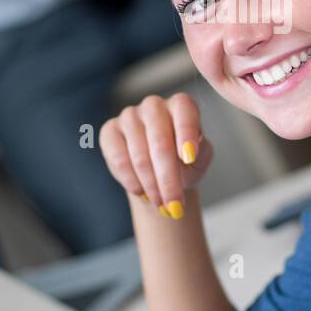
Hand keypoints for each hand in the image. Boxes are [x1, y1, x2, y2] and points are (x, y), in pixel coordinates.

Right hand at [99, 93, 213, 218]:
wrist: (162, 174)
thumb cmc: (185, 163)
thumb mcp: (201, 159)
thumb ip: (201, 152)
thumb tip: (191, 153)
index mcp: (180, 105)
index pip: (184, 111)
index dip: (186, 133)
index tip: (190, 158)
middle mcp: (154, 105)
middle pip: (160, 141)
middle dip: (168, 179)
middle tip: (175, 205)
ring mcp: (129, 116)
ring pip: (139, 154)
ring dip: (151, 185)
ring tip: (162, 204)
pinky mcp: (110, 131)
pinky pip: (118, 158)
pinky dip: (131, 180)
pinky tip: (141, 192)